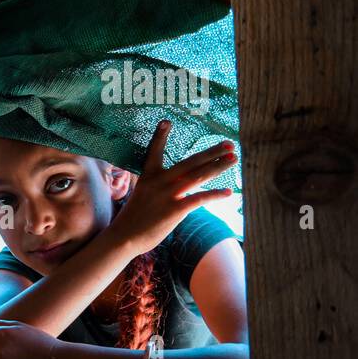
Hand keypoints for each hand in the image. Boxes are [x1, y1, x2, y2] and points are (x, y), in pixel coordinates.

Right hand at [110, 120, 235, 255]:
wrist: (124, 237)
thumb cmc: (133, 218)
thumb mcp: (142, 196)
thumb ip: (160, 187)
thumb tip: (177, 185)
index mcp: (149, 176)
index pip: (155, 152)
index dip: (160, 137)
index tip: (167, 121)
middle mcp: (160, 182)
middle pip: (190, 162)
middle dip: (211, 152)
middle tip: (229, 143)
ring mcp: (168, 194)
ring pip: (198, 176)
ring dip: (218, 167)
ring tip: (234, 159)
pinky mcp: (175, 209)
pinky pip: (200, 198)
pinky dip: (215, 195)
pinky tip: (229, 192)